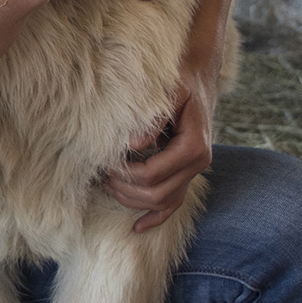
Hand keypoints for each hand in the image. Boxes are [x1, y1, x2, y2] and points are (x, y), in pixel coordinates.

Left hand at [102, 68, 215, 231]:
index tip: (106, 163)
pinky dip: (156, 217)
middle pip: (157, 194)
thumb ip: (153, 118)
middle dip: (126, 189)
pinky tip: (137, 227)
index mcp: (194, 146)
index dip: (126, 174)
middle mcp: (198, 163)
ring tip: (109, 186)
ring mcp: (193, 171)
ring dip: (134, 201)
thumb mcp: (170, 91)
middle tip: (102, 175)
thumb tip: (133, 144)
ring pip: (164, 203)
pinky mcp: (186, 173)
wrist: (199, 75)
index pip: (154, 174)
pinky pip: (174, 203)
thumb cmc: (181, 80)